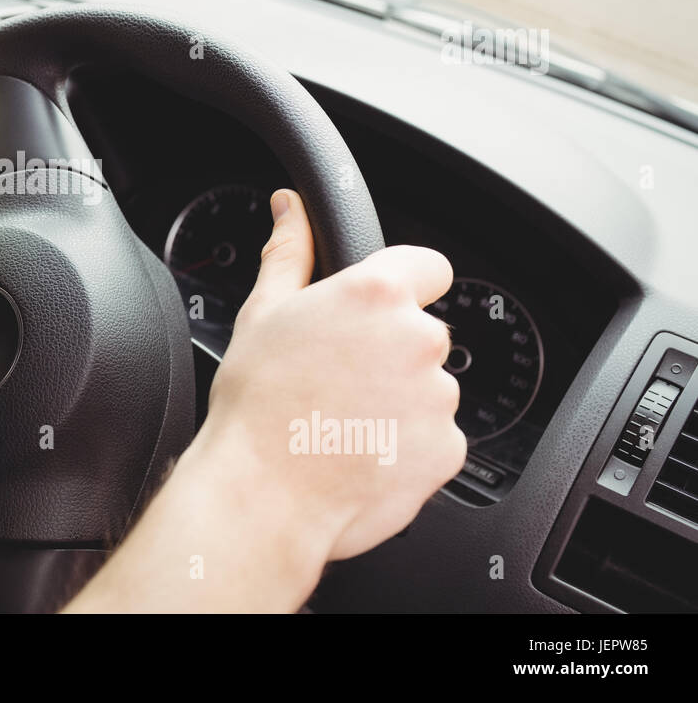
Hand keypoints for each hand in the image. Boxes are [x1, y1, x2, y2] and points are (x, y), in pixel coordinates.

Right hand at [64, 188, 463, 612]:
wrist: (263, 495)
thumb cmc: (256, 406)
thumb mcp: (262, 313)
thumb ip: (290, 251)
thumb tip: (291, 208)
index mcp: (376, 294)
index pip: (428, 265)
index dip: (402, 284)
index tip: (375, 311)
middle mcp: (418, 340)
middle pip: (422, 332)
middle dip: (390, 350)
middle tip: (336, 376)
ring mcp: (438, 398)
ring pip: (427, 387)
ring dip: (397, 400)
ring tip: (340, 420)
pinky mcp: (448, 450)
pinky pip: (434, 437)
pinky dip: (405, 444)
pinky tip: (357, 450)